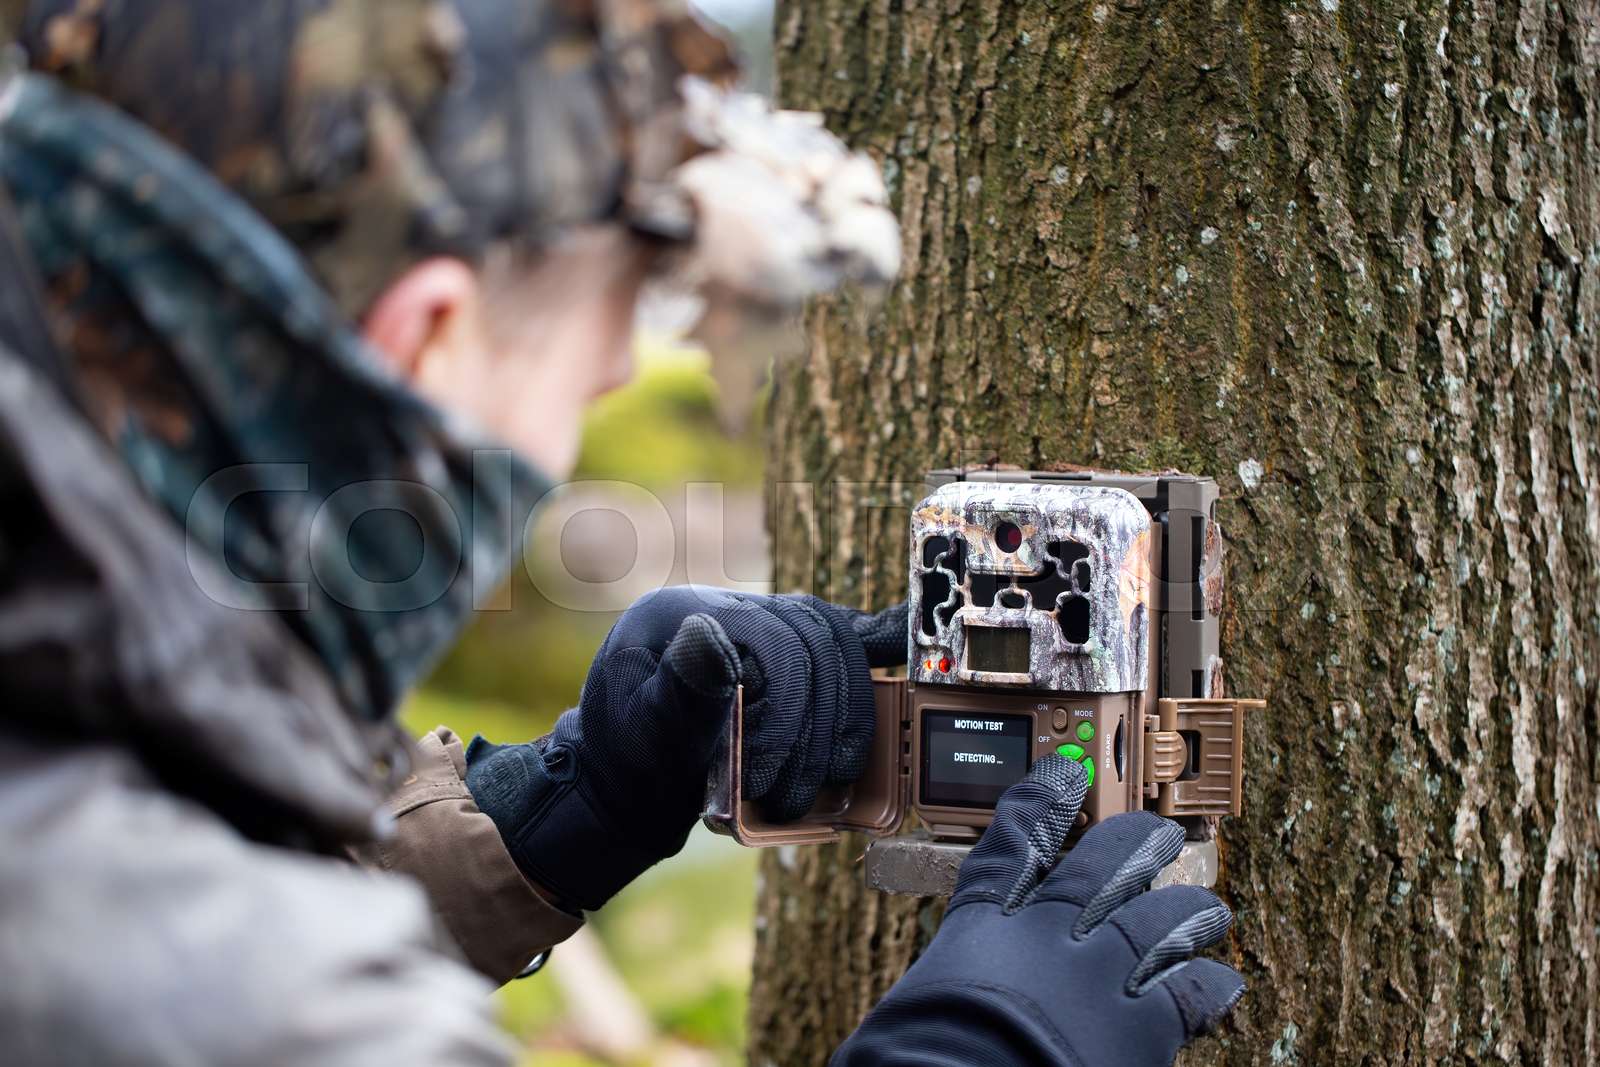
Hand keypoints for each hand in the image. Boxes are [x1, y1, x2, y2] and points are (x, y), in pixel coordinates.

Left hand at [465, 587, 906, 911]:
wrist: (624, 785)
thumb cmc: (628, 765)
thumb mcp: (640, 733)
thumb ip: (680, 686)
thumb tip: (712, 632)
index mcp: (682, 612)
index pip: (769, 643)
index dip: (785, 718)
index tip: (767, 784)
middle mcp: (725, 607)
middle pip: (812, 642)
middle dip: (815, 728)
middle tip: (791, 798)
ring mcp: (756, 624)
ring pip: (834, 644)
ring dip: (845, 715)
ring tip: (826, 781)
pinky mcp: (780, 651)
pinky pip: (838, 634)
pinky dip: (876, 640)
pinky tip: (903, 646)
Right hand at [832, 757, 1244, 1066]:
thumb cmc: (918, 1060)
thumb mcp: (914, 1008)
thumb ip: (947, 988)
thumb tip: (935, 1015)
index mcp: (978, 930)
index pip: (1008, 847)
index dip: (1038, 803)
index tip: (1059, 776)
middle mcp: (1043, 938)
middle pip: (1098, 868)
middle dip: (1133, 844)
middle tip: (1156, 833)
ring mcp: (1097, 975)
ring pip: (1156, 919)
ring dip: (1186, 909)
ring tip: (1207, 905)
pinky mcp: (1141, 1027)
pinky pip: (1190, 992)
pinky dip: (1209, 983)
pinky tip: (1222, 979)